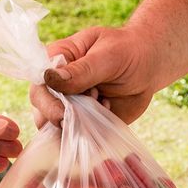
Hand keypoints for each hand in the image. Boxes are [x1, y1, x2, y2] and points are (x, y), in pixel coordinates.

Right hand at [31, 26, 164, 126]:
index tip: (63, 112)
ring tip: (103, 104)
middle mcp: (57, 86)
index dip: (46, 102)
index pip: (38, 85)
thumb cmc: (127, 51)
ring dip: (77, 125)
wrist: (149, 67)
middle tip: (92, 104)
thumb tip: (50, 79)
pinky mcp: (84, 121)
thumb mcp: (108, 55)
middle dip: (61, 117)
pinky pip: (77, 136)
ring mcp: (70, 106)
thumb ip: (81, 70)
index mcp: (56, 61)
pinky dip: (90, 134)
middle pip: (42, 110)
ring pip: (56, 127)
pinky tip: (108, 111)